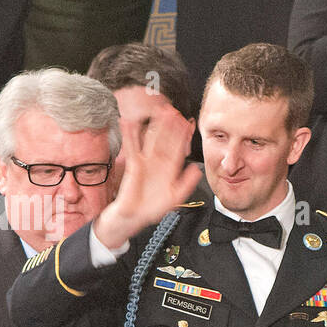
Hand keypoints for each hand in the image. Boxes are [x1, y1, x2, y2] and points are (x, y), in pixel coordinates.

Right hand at [95, 107, 202, 250]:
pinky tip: (128, 122)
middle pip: (166, 139)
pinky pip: (132, 147)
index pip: (179, 148)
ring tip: (158, 111)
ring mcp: (146, 161)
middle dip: (170, 125)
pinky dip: (129, 135)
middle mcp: (159, 162)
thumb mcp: (175, 197)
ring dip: (155, 125)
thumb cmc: (154, 208)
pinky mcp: (133, 164)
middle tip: (174, 110)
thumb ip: (187, 183)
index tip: (188, 123)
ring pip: (151, 139)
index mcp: (171, 168)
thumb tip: (197, 169)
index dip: (183, 136)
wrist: (136, 216)